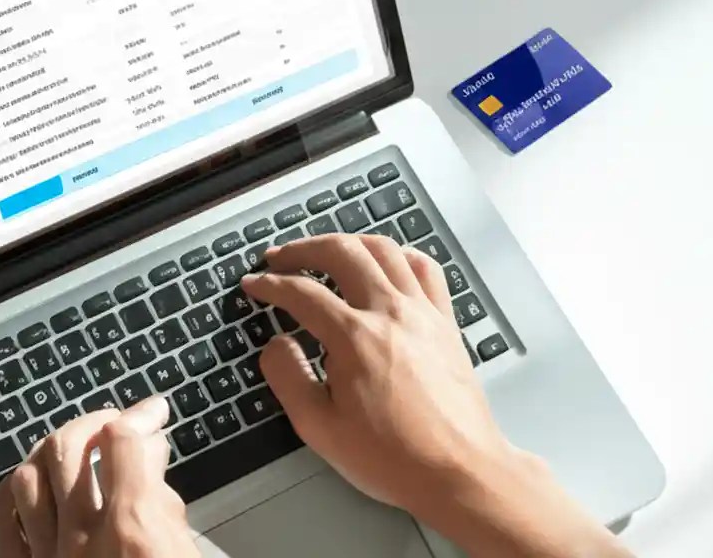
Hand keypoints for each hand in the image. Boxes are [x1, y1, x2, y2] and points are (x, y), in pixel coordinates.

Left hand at [0, 396, 199, 557]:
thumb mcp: (186, 553)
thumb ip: (168, 504)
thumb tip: (152, 457)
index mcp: (133, 530)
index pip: (124, 441)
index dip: (142, 414)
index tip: (153, 411)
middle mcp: (83, 538)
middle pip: (68, 446)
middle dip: (93, 421)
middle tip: (117, 423)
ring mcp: (48, 556)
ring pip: (28, 476)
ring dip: (50, 452)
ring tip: (74, 448)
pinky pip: (1, 524)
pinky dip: (12, 495)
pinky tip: (28, 485)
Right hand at [241, 234, 630, 557]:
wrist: (459, 471)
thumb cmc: (391, 456)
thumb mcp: (320, 428)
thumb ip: (288, 377)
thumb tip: (275, 343)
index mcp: (354, 338)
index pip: (301, 293)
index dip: (270, 285)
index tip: (253, 285)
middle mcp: (390, 312)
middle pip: (342, 252)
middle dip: (303, 249)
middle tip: (280, 258)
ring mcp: (423, 312)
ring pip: (384, 249)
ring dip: (348, 242)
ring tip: (326, 250)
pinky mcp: (446, 322)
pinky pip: (424, 268)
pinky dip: (399, 255)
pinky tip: (386, 263)